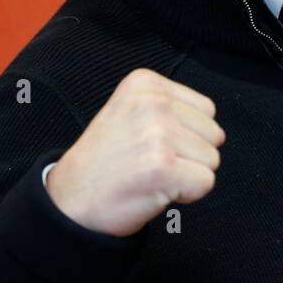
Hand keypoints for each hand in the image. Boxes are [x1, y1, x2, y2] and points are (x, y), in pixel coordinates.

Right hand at [45, 68, 224, 236]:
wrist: (69, 199)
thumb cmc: (107, 161)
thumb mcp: (131, 112)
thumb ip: (172, 108)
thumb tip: (214, 128)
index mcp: (145, 82)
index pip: (207, 110)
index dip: (187, 135)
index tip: (151, 144)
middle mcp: (153, 102)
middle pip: (213, 134)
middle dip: (190, 155)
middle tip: (151, 163)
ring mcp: (158, 133)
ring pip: (212, 160)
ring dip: (187, 175)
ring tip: (151, 175)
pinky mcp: (162, 166)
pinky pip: (205, 183)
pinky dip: (186, 195)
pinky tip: (155, 189)